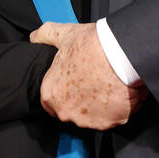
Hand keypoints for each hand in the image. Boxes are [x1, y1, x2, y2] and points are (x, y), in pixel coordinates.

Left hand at [30, 21, 147, 128]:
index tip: (74, 82)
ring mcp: (88, 120)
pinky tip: (119, 91)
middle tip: (93, 81)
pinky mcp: (110, 123)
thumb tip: (36, 36)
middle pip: (71, 110)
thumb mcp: (64, 34)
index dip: (63, 91)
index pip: (50, 101)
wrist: (122, 54)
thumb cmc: (92, 47)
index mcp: (50, 94)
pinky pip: (112, 118)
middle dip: (81, 99)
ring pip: (92, 116)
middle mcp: (66, 111)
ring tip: (107, 84)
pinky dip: (116, 108)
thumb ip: (45, 35)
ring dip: (99, 105)